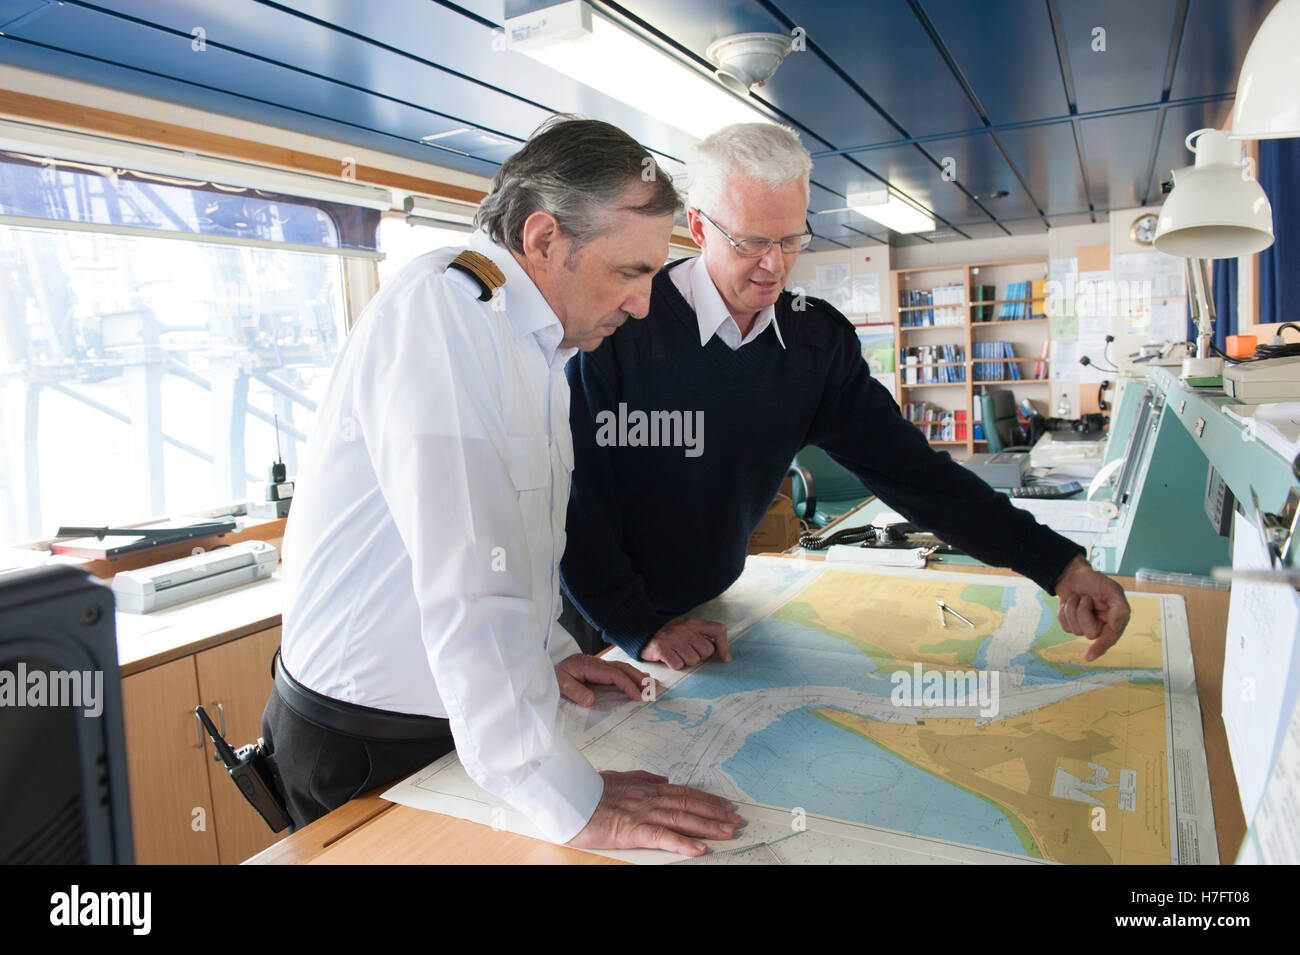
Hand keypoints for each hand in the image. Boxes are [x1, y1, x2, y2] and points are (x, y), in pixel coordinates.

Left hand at [555, 653, 651, 706]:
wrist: (548, 668)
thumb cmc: (555, 677)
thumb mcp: (560, 684)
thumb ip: (575, 692)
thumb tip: (591, 701)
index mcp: (590, 667)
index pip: (614, 675)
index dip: (627, 685)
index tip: (638, 697)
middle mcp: (597, 663)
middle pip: (623, 668)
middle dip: (639, 679)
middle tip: (653, 690)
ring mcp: (600, 665)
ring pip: (623, 668)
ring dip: (639, 676)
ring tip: (654, 684)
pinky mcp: (600, 669)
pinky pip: (619, 670)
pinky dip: (632, 674)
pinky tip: (642, 678)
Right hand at [566, 770, 742, 856]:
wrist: (566, 798)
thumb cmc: (587, 790)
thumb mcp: (617, 778)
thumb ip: (641, 778)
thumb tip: (663, 778)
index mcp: (646, 788)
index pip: (684, 793)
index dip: (707, 799)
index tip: (725, 805)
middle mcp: (649, 798)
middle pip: (689, 805)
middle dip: (715, 813)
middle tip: (737, 820)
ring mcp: (642, 813)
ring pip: (682, 819)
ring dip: (708, 826)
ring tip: (728, 832)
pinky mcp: (632, 831)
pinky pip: (662, 837)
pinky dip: (683, 843)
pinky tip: (699, 849)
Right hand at [640, 616, 729, 669]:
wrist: (644, 632)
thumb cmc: (672, 636)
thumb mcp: (690, 631)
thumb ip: (706, 639)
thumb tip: (725, 656)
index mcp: (694, 622)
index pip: (718, 630)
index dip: (724, 646)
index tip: (725, 659)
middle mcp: (685, 628)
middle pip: (707, 651)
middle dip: (700, 656)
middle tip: (689, 652)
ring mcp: (673, 638)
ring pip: (693, 660)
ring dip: (686, 661)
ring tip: (677, 654)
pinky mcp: (662, 648)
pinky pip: (678, 665)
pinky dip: (674, 665)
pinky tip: (669, 658)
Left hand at [1053, 555, 1130, 660]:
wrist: (1074, 575)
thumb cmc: (1096, 582)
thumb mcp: (1113, 590)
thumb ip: (1119, 609)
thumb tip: (1116, 628)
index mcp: (1115, 621)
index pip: (1109, 639)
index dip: (1100, 648)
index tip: (1089, 657)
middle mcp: (1101, 627)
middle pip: (1089, 634)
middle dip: (1083, 612)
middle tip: (1086, 597)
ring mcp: (1084, 627)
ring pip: (1075, 630)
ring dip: (1073, 608)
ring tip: (1078, 596)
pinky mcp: (1070, 624)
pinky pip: (1064, 625)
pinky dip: (1064, 611)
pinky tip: (1069, 601)